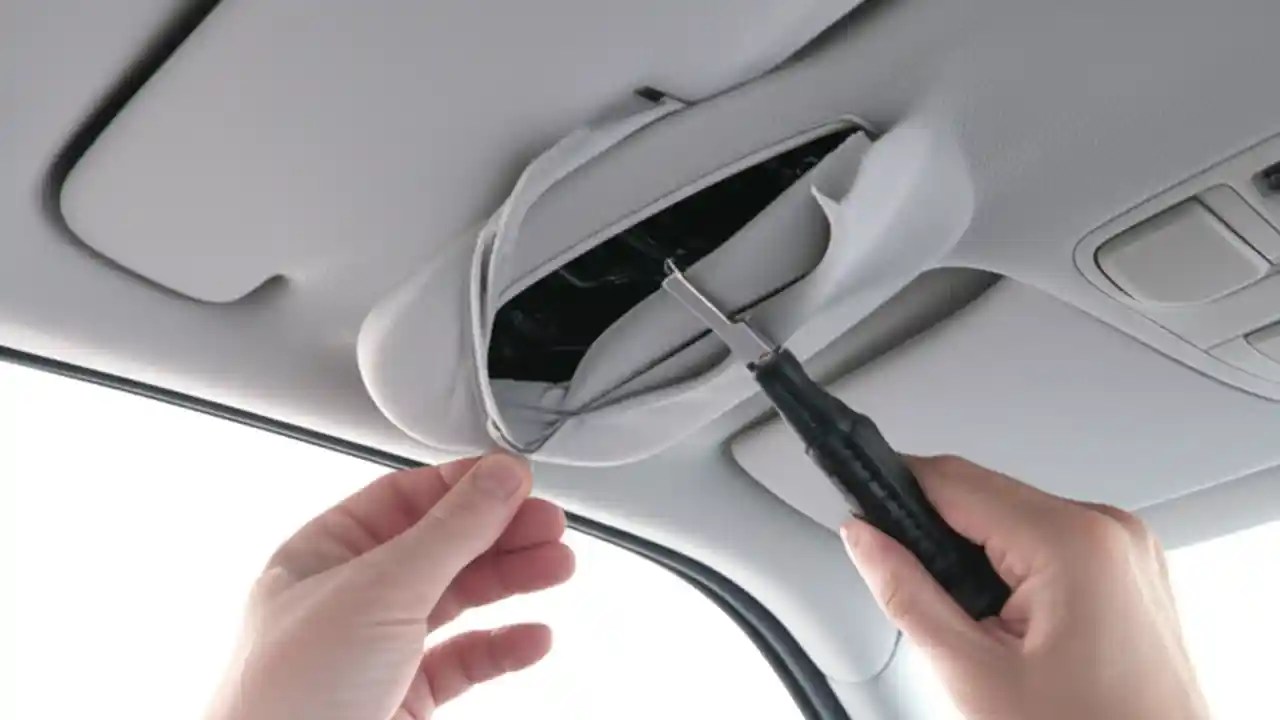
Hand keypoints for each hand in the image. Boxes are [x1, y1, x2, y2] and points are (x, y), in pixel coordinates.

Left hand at [205, 453, 575, 719]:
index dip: (461, 486)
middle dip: (498, 532)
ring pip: (458, 601)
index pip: (402, 499)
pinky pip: (465, 662)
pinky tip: (532, 636)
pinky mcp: (405, 701)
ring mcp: (377, 653)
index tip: (515, 479)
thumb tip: (500, 478)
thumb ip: (450, 531)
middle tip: (548, 524)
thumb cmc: (291, 697)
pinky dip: (504, 647)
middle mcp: (348, 601)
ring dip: (511, 581)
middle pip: (440, 546)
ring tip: (557, 566)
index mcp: (320, 557)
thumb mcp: (379, 590)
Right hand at [842, 455, 1208, 719]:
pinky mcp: (1131, 573)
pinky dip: (1019, 574)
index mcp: (1074, 543)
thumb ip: (907, 594)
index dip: (897, 492)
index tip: (863, 517)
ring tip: (989, 637)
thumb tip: (863, 538)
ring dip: (981, 561)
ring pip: (1016, 521)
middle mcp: (1111, 531)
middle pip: (987, 497)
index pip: (956, 480)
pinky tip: (1022, 633)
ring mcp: (1129, 551)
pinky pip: (1052, 546)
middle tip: (935, 614)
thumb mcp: (974, 676)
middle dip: (942, 541)